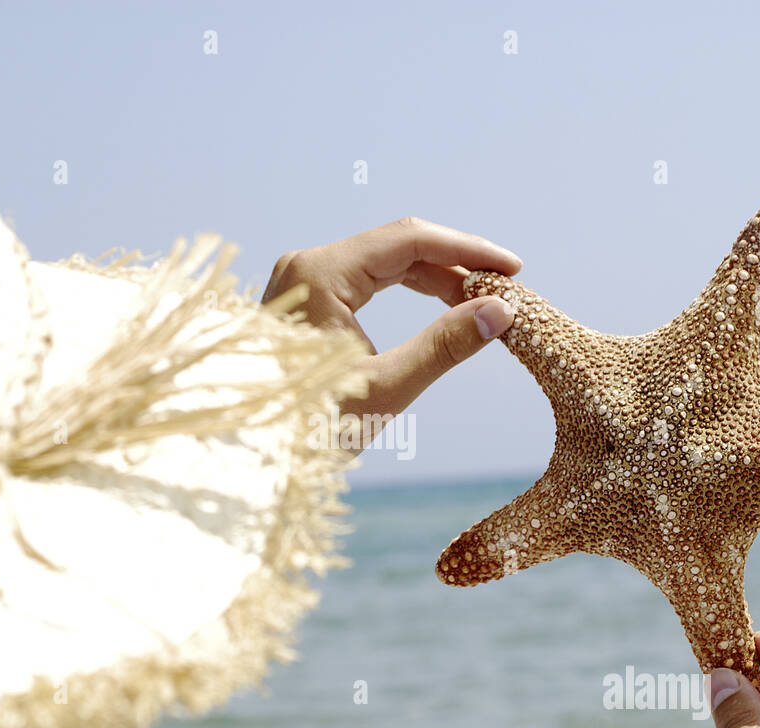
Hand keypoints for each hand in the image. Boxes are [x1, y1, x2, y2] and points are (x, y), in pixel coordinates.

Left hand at [263, 217, 520, 421]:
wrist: (248, 456)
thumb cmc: (306, 428)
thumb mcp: (385, 388)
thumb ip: (444, 345)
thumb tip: (501, 312)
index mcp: (320, 274)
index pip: (409, 240)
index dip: (467, 250)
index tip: (511, 269)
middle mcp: (308, 265)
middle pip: (399, 247)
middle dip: (455, 266)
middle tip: (504, 291)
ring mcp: (304, 281)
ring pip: (385, 264)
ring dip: (435, 279)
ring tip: (481, 303)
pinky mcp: (306, 301)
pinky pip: (367, 282)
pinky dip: (408, 292)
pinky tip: (443, 308)